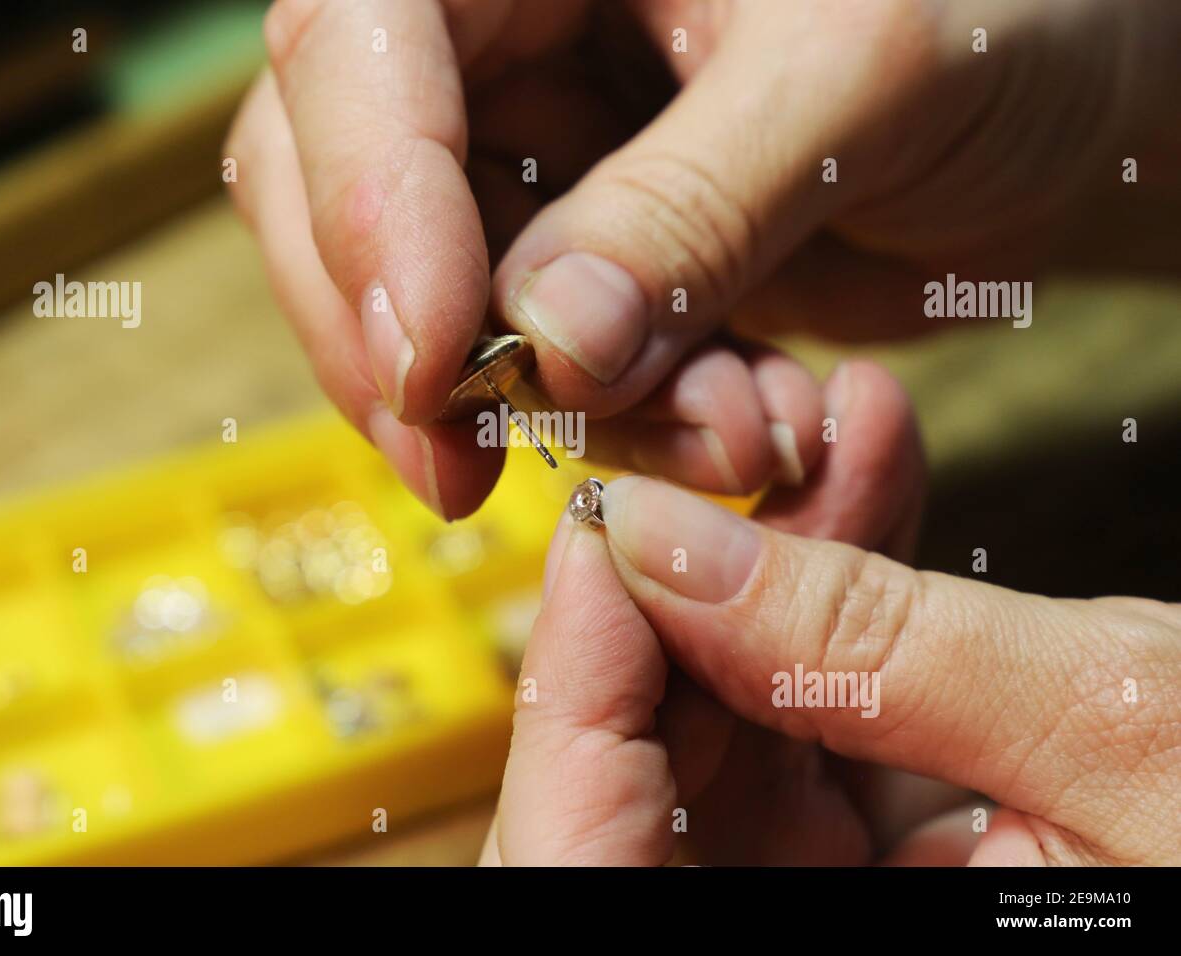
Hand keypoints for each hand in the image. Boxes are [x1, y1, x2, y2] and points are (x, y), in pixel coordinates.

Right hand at [226, 0, 1178, 516]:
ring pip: (443, 307)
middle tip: (468, 474)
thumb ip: (693, 203)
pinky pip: (550, 366)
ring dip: (567, 408)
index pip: (357, 42)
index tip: (435, 361)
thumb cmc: (1008, 10)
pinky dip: (632, 423)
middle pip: (333, 186)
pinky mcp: (590, 255)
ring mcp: (539, 150)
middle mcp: (504, 33)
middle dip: (412, 348)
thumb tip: (545, 345)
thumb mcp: (862, 76)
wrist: (1069, 93)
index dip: (368, 203)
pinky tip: (747, 428)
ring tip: (736, 438)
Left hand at [485, 378, 1180, 865]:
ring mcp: (854, 884)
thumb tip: (661, 535)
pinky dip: (846, 605)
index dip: (586, 674)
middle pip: (662, 767)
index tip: (612, 522)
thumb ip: (872, 640)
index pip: (590, 849)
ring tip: (842, 429)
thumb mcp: (1121, 729)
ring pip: (743, 720)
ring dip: (785, 568)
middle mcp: (806, 922)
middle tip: (754, 449)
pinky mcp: (909, 843)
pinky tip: (873, 483)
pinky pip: (823, 716)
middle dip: (704, 594)